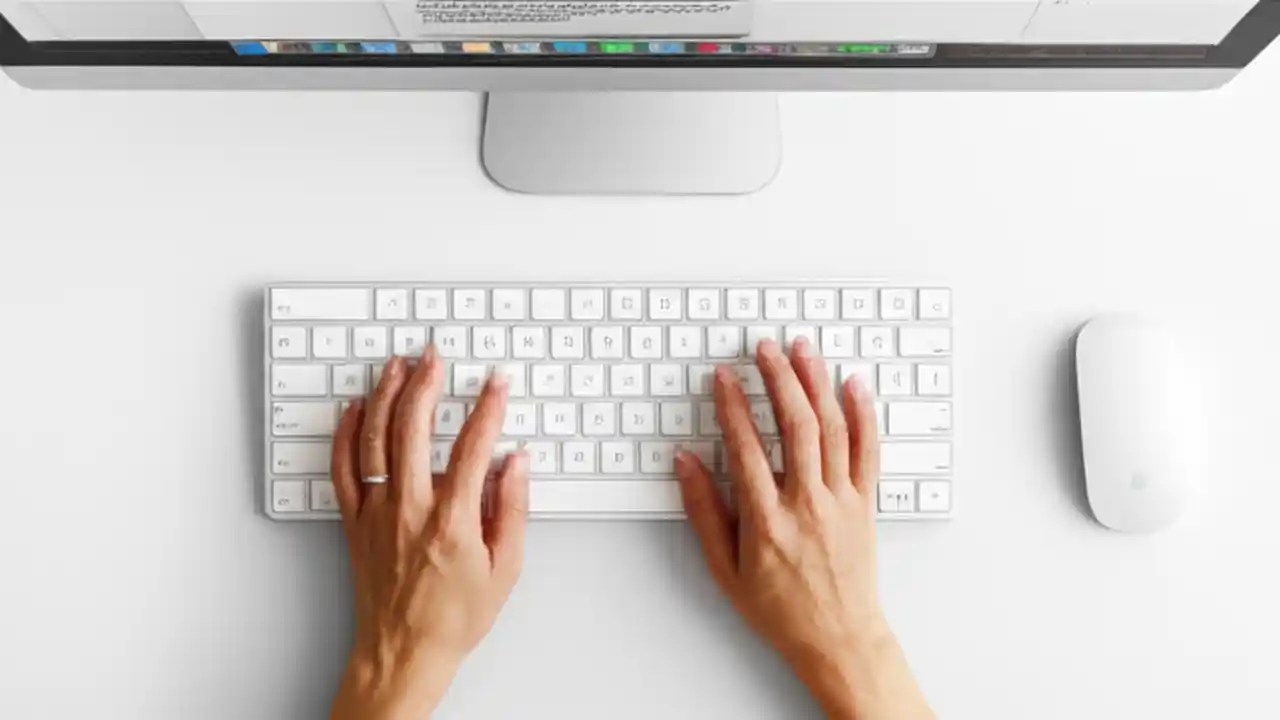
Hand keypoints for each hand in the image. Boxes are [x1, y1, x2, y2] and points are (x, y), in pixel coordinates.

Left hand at [328, 349, 528, 719]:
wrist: (404, 652)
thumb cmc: (454, 617)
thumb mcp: (506, 568)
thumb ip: (513, 508)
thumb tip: (517, 463)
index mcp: (453, 521)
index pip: (474, 446)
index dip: (489, 406)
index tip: (496, 381)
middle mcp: (411, 510)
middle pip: (414, 429)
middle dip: (426, 384)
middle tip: (435, 357)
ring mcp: (377, 514)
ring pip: (376, 440)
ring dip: (386, 396)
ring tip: (397, 366)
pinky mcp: (355, 523)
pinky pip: (343, 469)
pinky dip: (346, 434)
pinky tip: (354, 408)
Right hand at [674, 338, 931, 719]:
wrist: (837, 638)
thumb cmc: (780, 608)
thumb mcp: (724, 569)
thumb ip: (704, 511)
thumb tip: (686, 464)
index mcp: (766, 520)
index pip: (746, 447)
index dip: (732, 405)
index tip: (724, 377)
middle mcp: (806, 504)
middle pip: (795, 424)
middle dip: (778, 377)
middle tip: (765, 347)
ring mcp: (841, 501)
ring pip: (832, 428)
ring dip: (816, 382)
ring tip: (803, 350)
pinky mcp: (865, 503)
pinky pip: (868, 450)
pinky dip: (864, 413)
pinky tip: (854, 385)